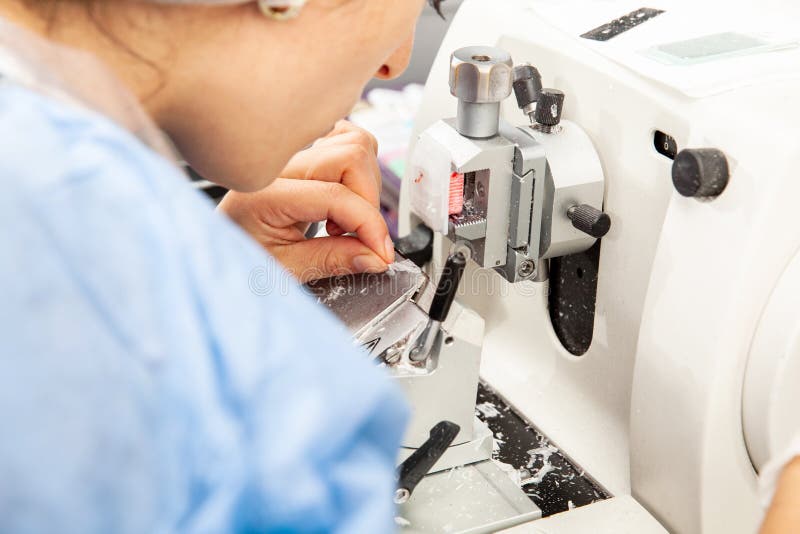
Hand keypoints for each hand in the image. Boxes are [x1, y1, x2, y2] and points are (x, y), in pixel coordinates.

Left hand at [219, 122, 394, 281]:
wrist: (211, 250)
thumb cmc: (239, 259)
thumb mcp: (284, 271)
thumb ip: (331, 260)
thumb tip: (375, 257)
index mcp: (268, 194)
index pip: (338, 195)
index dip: (369, 226)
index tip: (381, 255)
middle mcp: (281, 166)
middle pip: (351, 155)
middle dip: (369, 201)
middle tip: (359, 238)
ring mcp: (292, 156)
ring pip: (354, 143)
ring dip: (365, 185)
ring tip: (344, 221)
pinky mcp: (303, 156)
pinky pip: (345, 142)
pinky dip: (358, 170)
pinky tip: (343, 200)